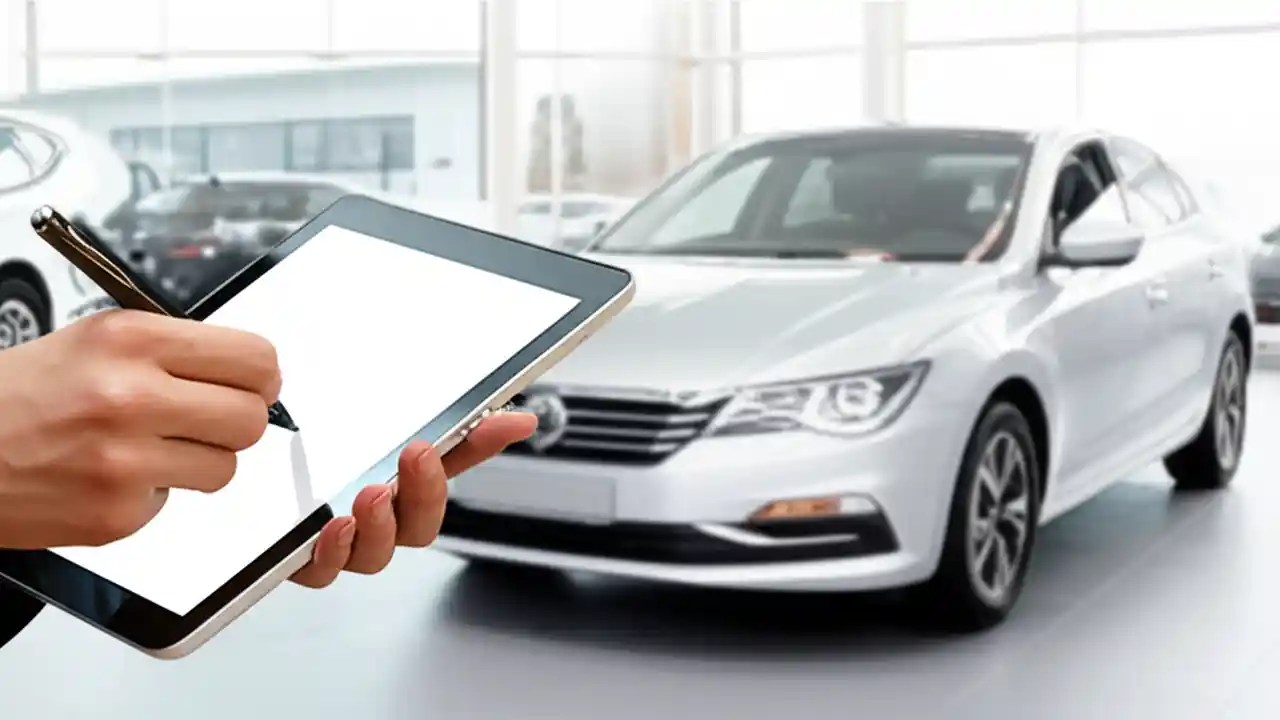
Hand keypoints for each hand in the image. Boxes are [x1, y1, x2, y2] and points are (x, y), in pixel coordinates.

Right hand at [0, 310, 278, 548]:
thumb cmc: (16, 395)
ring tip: (150, 447)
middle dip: (236, 421)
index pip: (254, 359)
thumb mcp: (94, 341)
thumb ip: (171, 352)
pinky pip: (174, 502)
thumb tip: (244, 372)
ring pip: (224, 467)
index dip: (261, 377)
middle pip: (250, 419)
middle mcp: (132, 396)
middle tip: (208, 421)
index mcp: (132, 339)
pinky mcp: (116, 514)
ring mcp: (125, 461)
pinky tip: (110, 475)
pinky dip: (151, 492)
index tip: (254, 385)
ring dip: (198, 460)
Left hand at [289, 411, 535, 586]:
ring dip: (378, 528)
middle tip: (413, 459)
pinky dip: (330, 553)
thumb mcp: (393, 425)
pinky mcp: (302, 557)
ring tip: (368, 498)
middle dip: (421, 496)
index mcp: (406, 491)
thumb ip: (461, 428)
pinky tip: (332, 528)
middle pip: (417, 529)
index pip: (444, 487)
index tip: (436, 445)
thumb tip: (521, 420)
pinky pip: (321, 571)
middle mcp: (379, 521)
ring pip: (374, 555)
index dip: (450, 472)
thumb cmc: (337, 453)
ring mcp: (342, 542)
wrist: (268, 463)